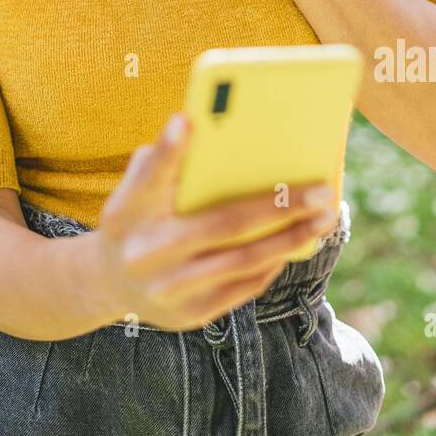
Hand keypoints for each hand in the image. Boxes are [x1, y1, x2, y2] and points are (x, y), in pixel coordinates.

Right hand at [94, 113, 336, 332]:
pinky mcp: (190, 315)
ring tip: (324, 220)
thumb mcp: (136, 187)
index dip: (168, 150)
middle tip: (321, 191)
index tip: (186, 121)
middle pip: (223, 224)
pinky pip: (243, 286)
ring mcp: (169, 288)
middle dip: (279, 206)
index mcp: (127, 210)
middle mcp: (145, 252)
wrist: (110, 283)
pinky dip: (273, 262)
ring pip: (243, 260)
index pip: (149, 175)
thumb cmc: (137, 217)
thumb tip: (208, 134)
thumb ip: (165, 163)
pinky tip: (296, 243)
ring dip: (291, 239)